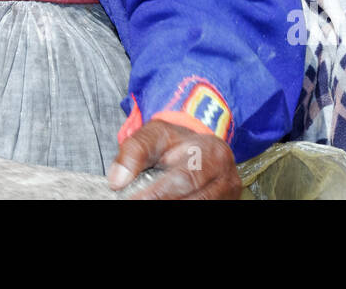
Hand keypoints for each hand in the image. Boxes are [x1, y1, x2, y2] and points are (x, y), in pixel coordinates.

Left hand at [106, 119, 241, 199]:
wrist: (197, 148)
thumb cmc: (175, 142)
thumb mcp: (153, 134)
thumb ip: (134, 151)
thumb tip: (118, 180)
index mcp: (211, 152)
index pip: (183, 179)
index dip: (156, 194)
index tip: (132, 200)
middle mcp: (226, 176)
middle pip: (194, 200)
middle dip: (161, 203)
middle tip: (137, 203)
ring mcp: (228, 194)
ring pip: (199, 206)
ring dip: (170, 207)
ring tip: (146, 202)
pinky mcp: (225, 203)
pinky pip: (201, 210)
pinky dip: (181, 208)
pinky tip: (160, 205)